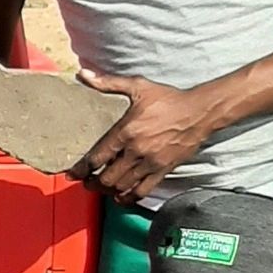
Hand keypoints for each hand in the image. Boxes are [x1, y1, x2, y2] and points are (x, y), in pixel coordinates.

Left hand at [73, 72, 216, 204]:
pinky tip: (122, 197)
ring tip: (101, 188)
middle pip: (107, 177)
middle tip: (87, 182)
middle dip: (93, 183)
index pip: (97, 157)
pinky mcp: (163, 170)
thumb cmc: (168, 99)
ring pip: (123, 186)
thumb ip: (108, 83)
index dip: (81, 168)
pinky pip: (143, 191)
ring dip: (108, 190)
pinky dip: (129, 197)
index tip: (72, 173)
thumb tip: (83, 74)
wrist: (200, 112)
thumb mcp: (138, 86)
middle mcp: (136, 151)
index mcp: (126, 131)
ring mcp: (150, 163)